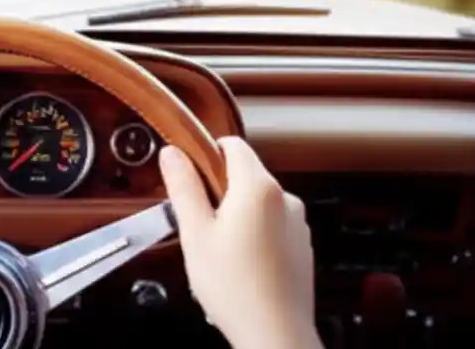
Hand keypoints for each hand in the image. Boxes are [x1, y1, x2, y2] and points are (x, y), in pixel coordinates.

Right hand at [160, 136, 319, 348]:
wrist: (275, 335)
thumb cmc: (234, 288)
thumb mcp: (195, 234)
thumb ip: (183, 187)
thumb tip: (172, 153)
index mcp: (258, 187)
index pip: (232, 145)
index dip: (206, 154)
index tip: (188, 176)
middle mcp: (285, 198)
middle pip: (245, 175)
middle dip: (218, 192)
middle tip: (198, 226)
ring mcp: (297, 223)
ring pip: (257, 204)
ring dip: (236, 216)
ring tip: (219, 254)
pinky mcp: (302, 246)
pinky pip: (272, 227)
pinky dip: (254, 237)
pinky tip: (240, 266)